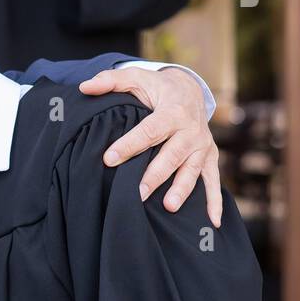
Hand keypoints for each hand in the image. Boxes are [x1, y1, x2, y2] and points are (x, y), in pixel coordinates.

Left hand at [80, 67, 222, 226]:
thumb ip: (110, 81)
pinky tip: (211, 222)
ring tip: (167, 207)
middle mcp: (191, 130)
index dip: (129, 145)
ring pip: (192, 170)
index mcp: (172, 111)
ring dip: (181, 189)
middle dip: (154, 174)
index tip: (108, 159)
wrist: (190, 90)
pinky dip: (214, 202)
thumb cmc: (156, 88)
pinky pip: (213, 181)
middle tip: (137, 193)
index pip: (148, 131)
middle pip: (171, 155)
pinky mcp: (209, 157)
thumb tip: (84, 87)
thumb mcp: (135, 78)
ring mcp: (202, 146)